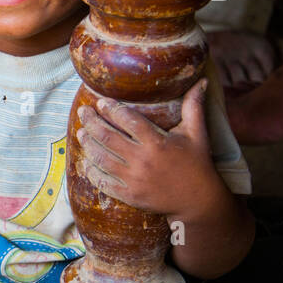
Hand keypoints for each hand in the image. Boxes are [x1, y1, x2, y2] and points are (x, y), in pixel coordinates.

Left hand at [75, 79, 218, 215]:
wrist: (198, 201)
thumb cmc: (197, 163)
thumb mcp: (197, 133)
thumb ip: (194, 107)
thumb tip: (202, 81)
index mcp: (157, 142)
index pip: (128, 120)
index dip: (111, 109)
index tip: (101, 102)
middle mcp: (142, 160)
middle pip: (108, 137)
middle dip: (91, 122)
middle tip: (83, 112)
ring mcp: (134, 179)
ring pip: (101, 158)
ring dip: (87, 144)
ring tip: (81, 133)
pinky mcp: (129, 195)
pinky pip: (102, 182)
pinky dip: (91, 171)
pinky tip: (85, 162)